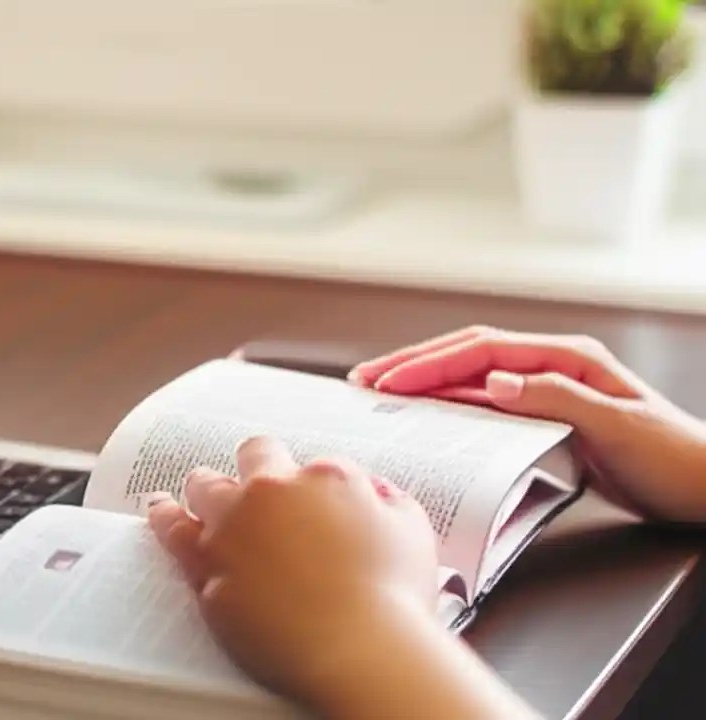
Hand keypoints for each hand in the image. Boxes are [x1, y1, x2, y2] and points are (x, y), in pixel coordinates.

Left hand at [148, 437, 539, 718]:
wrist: (360, 650)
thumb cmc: (395, 600)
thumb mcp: (413, 533)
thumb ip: (390, 502)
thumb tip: (374, 493)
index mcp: (326, 478)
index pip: (308, 464)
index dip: (305, 482)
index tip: (305, 500)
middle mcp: (273, 492)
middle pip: (251, 458)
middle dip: (253, 469)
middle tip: (253, 486)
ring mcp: (233, 527)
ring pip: (204, 485)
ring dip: (203, 485)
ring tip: (196, 487)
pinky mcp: (206, 566)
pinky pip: (172, 531)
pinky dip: (163, 516)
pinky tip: (158, 510)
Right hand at [349, 326, 705, 523]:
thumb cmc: (676, 460)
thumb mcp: (620, 427)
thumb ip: (558, 398)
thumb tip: (494, 383)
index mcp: (567, 358)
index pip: (482, 351)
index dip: (431, 364)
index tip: (389, 382)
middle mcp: (552, 367)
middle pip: (467, 355)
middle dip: (412, 365)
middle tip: (364, 381)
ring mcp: (547, 391)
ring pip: (470, 378)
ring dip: (424, 384)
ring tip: (379, 394)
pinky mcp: (545, 420)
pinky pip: (484, 407)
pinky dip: (448, 408)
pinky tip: (424, 418)